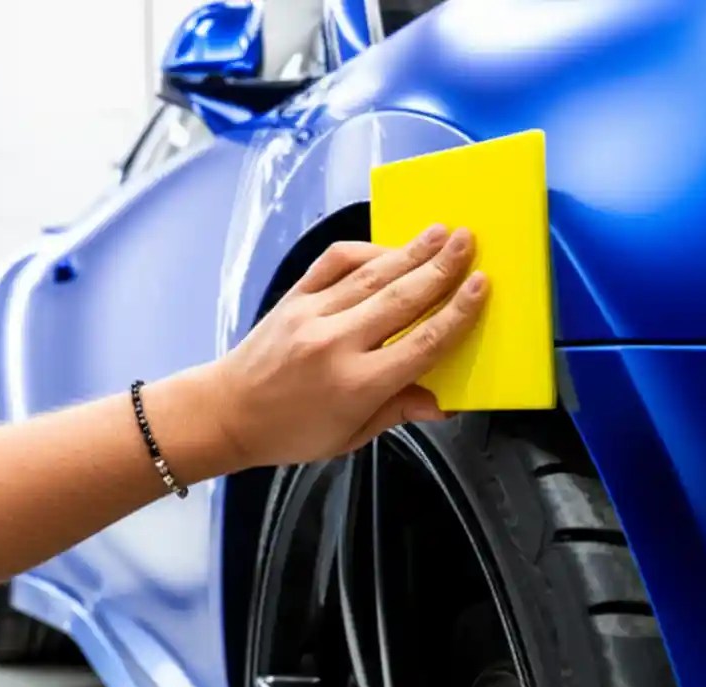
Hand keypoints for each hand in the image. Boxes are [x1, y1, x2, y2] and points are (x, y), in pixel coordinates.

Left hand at [206, 225, 486, 467]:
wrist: (225, 413)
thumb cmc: (290, 432)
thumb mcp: (351, 436)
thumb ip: (398, 411)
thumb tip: (442, 402)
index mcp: (357, 385)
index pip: (422, 343)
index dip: (457, 313)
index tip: (481, 287)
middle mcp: (336, 344)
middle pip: (403, 299)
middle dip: (441, 267)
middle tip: (469, 242)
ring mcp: (313, 316)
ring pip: (373, 275)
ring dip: (411, 251)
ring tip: (442, 232)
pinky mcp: (295, 298)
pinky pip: (335, 264)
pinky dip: (365, 251)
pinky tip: (389, 247)